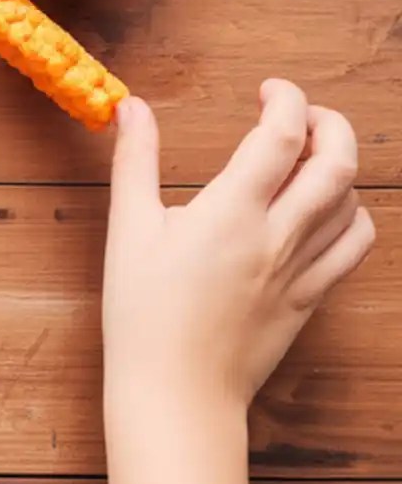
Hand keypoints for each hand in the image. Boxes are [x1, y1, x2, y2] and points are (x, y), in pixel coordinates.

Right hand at [104, 81, 373, 407]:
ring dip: (338, 167)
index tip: (266, 92)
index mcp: (231, 212)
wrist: (175, 391)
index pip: (281, 133)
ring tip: (308, 162)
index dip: (284, 98)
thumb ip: (135, 162)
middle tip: (302, 116)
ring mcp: (301, 269)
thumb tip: (132, 108)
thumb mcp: (128, 232)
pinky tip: (324, 213)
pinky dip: (352, 216)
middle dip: (328, 123)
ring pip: (352, 200)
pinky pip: (354, 246)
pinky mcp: (309, 299)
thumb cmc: (142, 315)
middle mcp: (278, 235)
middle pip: (338, 160)